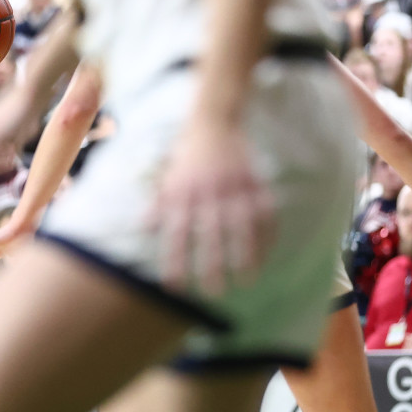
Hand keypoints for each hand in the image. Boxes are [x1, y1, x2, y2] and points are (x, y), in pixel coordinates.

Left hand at [151, 123, 274, 294]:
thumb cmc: (187, 153)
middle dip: (212, 265)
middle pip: (210, 234)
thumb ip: (158, 204)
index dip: (175, 262)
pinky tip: (267, 253)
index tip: (176, 288)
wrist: (214, 119)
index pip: (177, 234)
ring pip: (241, 225)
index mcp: (183, 193)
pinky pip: (264, 211)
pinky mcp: (255, 180)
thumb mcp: (167, 177)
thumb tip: (144, 230)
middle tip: (214, 292)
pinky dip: (267, 233)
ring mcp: (234, 186)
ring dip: (245, 254)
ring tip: (247, 278)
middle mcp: (208, 192)